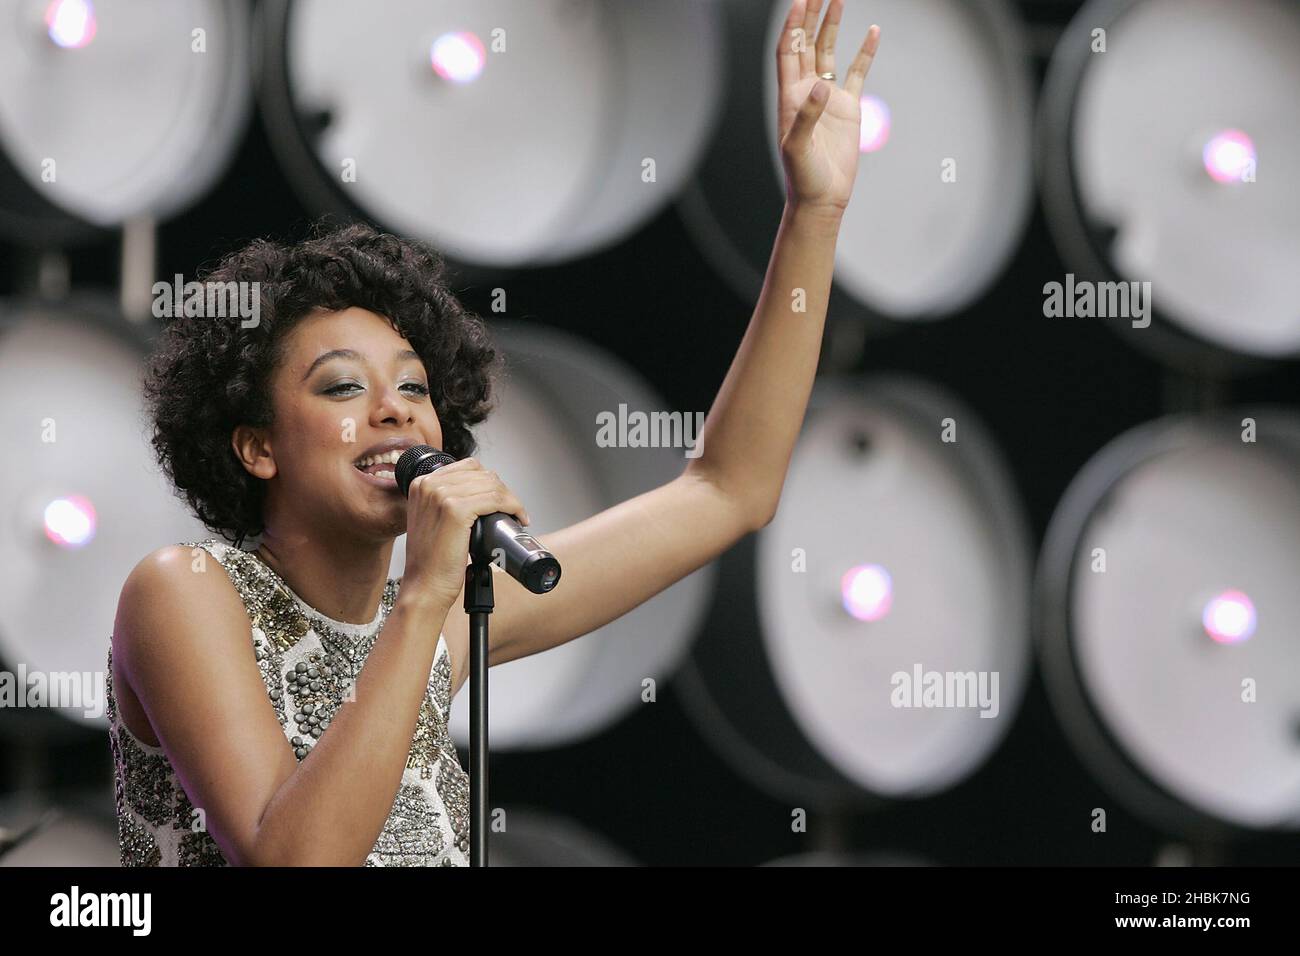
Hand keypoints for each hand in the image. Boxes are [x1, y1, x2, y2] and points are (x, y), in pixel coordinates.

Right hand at [399, 457, 530, 607]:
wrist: (424, 587)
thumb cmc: (430, 561)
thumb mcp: (432, 520)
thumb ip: (447, 501)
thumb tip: (480, 494)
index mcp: (422, 484)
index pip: (468, 467)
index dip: (490, 482)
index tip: (500, 499)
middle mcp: (428, 485)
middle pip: (481, 474)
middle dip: (503, 491)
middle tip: (512, 510)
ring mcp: (440, 495)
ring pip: (491, 485)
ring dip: (510, 499)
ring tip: (516, 515)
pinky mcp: (455, 510)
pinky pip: (494, 499)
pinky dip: (512, 506)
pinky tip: (516, 517)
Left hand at [776, 0, 880, 216]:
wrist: (822, 198)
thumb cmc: (803, 177)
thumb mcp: (798, 148)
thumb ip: (806, 117)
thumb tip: (819, 86)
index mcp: (789, 97)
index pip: (789, 51)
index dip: (793, 25)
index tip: (800, 0)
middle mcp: (806, 91)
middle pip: (806, 43)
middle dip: (811, 16)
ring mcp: (828, 97)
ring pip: (828, 52)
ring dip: (832, 26)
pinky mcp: (848, 108)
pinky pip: (858, 72)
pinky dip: (865, 52)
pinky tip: (873, 32)